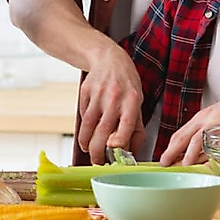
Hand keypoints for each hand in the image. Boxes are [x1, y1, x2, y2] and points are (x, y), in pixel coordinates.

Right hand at [76, 43, 144, 163]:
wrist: (109, 58)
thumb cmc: (127, 84)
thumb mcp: (138, 103)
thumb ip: (136, 129)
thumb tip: (132, 154)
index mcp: (132, 100)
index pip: (125, 127)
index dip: (119, 144)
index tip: (114, 154)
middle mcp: (114, 97)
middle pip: (102, 130)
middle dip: (97, 152)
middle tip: (98, 161)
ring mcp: (98, 93)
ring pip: (87, 125)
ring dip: (86, 143)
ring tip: (89, 150)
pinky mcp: (85, 91)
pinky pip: (82, 115)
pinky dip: (83, 127)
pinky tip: (88, 130)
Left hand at [158, 87, 219, 165]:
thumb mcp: (218, 123)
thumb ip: (209, 139)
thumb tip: (199, 160)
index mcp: (201, 119)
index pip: (181, 134)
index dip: (170, 148)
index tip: (162, 161)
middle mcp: (207, 119)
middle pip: (186, 136)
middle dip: (173, 151)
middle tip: (165, 164)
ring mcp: (219, 120)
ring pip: (202, 138)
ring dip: (192, 153)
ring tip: (186, 166)